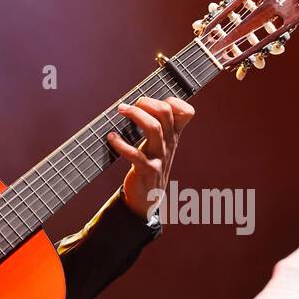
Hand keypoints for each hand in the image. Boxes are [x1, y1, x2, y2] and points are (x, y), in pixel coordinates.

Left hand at [108, 96, 195, 218]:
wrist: (148, 196)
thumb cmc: (151, 163)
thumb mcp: (160, 143)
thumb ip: (158, 123)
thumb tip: (138, 102)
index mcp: (173, 135)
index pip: (186, 112)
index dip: (172, 101)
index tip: (151, 103)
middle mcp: (169, 143)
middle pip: (166, 112)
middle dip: (146, 102)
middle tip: (129, 106)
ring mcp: (159, 156)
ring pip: (154, 128)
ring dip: (135, 115)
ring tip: (122, 111)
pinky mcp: (147, 169)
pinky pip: (135, 154)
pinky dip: (121, 144)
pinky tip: (111, 137)